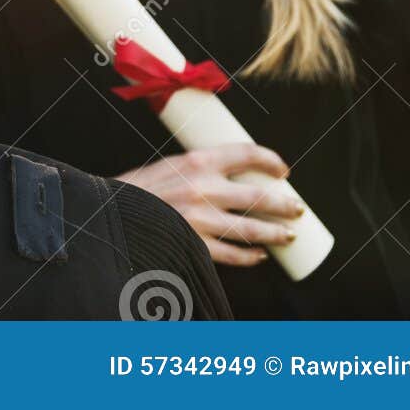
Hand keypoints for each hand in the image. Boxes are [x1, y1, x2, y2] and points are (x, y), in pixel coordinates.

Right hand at [117, 143, 301, 267]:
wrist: (110, 212)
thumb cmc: (138, 187)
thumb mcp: (169, 165)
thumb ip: (198, 171)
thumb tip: (231, 178)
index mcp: (196, 160)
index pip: (245, 153)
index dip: (270, 159)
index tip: (283, 168)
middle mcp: (203, 188)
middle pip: (258, 196)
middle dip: (285, 204)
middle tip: (299, 208)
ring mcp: (201, 219)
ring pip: (252, 229)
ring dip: (276, 233)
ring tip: (289, 234)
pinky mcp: (195, 244)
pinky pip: (232, 254)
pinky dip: (250, 256)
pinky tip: (260, 256)